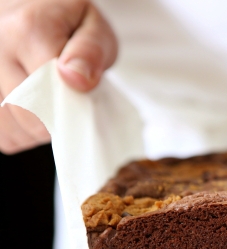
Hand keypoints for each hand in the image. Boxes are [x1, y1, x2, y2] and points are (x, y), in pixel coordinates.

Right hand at [0, 0, 116, 153]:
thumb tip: (77, 80)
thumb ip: (91, 52)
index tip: (81, 109)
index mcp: (28, 29)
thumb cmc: (67, 22)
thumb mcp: (93, 27)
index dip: (69, 110)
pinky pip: (0, 131)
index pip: (50, 90)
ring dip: (34, 131)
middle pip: (27, 112)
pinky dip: (17, 132)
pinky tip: (30, 116)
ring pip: (9, 125)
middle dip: (54, 124)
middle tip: (68, 111)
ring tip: (50, 110)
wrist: (28, 7)